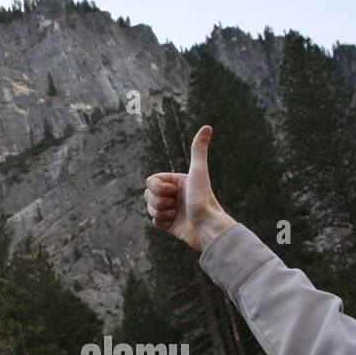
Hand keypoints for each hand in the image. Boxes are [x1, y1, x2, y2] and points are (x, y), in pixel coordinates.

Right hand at [144, 124, 236, 251]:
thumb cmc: (204, 199)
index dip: (159, 188)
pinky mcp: (169, 224)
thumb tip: (207, 126)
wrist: (207, 228)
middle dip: (158, 201)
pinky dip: (162, 223)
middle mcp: (173, 194)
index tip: (174, 192)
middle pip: (148, 194)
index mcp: (177, 181)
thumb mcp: (198, 172)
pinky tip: (174, 224)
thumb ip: (198, 149)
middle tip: (176, 205)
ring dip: (160, 212)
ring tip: (176, 215)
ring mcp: (171, 209)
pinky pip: (154, 221)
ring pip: (149, 208)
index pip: (151, 180)